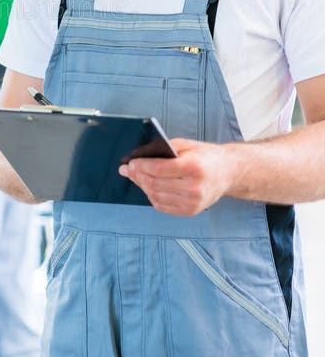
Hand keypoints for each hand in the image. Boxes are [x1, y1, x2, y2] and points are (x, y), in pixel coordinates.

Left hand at [118, 138, 237, 215]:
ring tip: (136, 177)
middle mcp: (194, 188)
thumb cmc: (206, 156)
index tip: (130, 163)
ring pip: (156, 196)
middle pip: (155, 184)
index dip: (140, 166)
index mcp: (193, 167)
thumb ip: (163, 150)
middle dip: (138, 176)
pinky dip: (152, 196)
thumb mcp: (186, 145)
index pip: (158, 169)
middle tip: (128, 170)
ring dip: (142, 186)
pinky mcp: (190, 211)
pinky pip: (163, 206)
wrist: (228, 173)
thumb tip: (138, 159)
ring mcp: (192, 202)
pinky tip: (148, 187)